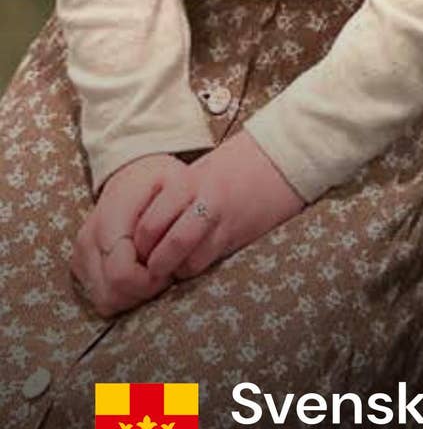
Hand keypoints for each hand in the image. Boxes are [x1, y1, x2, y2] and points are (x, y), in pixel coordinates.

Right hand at [71, 153, 193, 317]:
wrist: (134, 176)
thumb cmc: (162, 182)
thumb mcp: (180, 188)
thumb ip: (176, 221)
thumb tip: (157, 265)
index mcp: (111, 217)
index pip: (121, 274)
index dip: (148, 281)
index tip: (167, 271)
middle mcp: (89, 236)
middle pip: (110, 294)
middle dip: (142, 292)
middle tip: (163, 274)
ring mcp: (80, 252)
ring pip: (103, 300)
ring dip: (132, 295)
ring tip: (152, 272)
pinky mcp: (79, 264)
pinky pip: (100, 296)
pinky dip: (122, 294)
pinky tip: (139, 274)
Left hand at [142, 132, 304, 284]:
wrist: (281, 157)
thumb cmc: (235, 165)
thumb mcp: (198, 172)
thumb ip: (172, 199)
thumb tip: (140, 230)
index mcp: (187, 182)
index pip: (149, 225)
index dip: (138, 246)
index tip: (136, 252)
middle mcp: (203, 202)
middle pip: (166, 245)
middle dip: (153, 265)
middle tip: (148, 270)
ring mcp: (223, 222)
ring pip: (187, 262)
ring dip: (175, 270)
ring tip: (172, 267)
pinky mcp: (240, 236)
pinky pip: (208, 262)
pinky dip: (196, 268)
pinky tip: (195, 261)